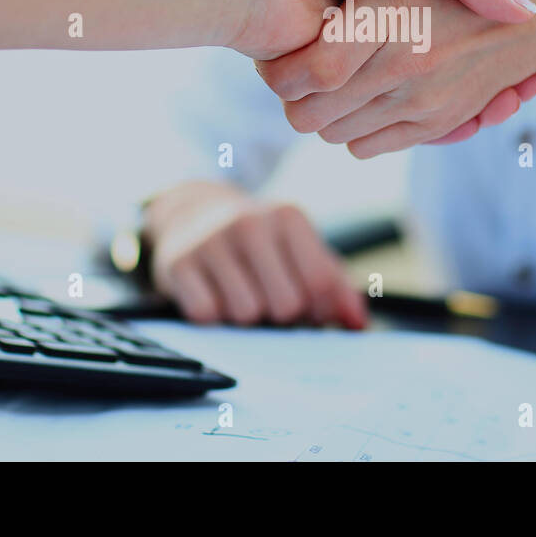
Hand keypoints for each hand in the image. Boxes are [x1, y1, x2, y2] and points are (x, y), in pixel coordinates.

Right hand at [143, 181, 366, 327]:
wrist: (193, 212)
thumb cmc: (261, 242)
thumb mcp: (301, 250)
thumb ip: (335, 285)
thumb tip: (358, 324)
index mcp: (288, 217)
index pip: (320, 284)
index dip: (319, 311)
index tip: (310, 310)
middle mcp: (249, 222)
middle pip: (286, 305)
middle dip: (281, 315)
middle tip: (269, 299)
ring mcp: (210, 241)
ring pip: (246, 314)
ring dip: (245, 317)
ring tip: (240, 293)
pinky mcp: (177, 262)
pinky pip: (206, 314)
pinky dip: (212, 316)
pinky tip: (212, 293)